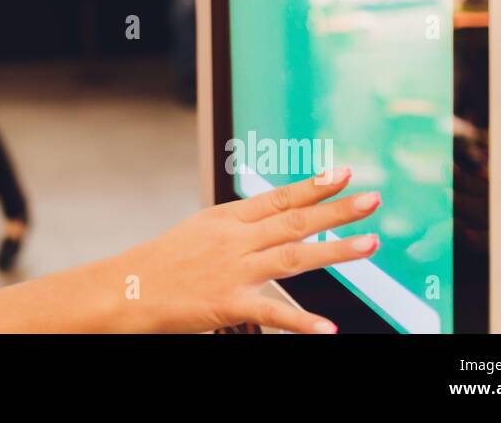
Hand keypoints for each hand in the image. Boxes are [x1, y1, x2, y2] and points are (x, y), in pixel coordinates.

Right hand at [112, 167, 379, 333]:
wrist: (127, 288)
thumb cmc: (162, 263)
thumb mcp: (199, 231)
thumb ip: (238, 226)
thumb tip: (273, 218)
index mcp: (227, 219)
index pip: (278, 197)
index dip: (313, 185)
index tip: (344, 173)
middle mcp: (234, 239)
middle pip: (294, 221)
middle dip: (337, 209)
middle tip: (372, 199)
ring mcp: (233, 270)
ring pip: (293, 256)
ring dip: (335, 251)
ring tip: (370, 245)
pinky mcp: (227, 303)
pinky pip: (271, 312)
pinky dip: (301, 321)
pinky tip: (327, 328)